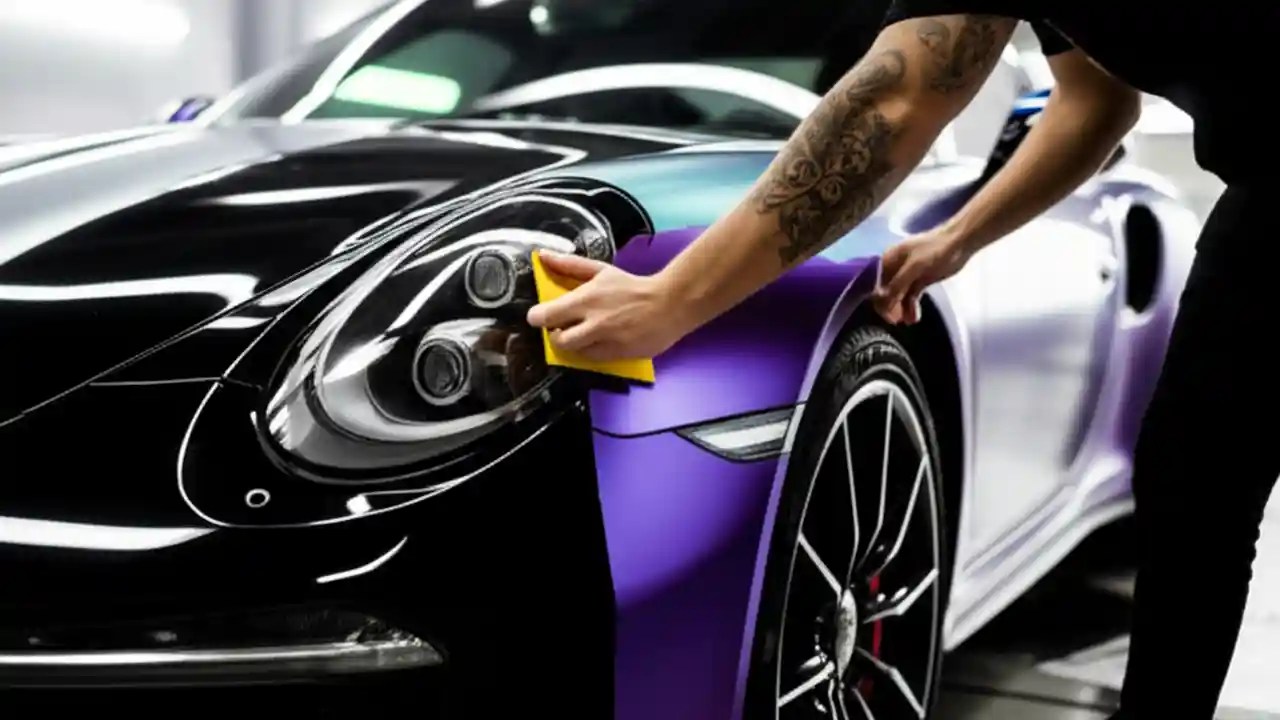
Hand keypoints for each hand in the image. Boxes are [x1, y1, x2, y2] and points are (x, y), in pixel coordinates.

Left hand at [526, 251, 689, 361]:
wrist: (668, 304)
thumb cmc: (631, 286)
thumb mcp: (600, 271)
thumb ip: (569, 265)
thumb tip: (542, 256)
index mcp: (585, 299)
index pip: (545, 315)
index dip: (538, 317)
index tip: (542, 315)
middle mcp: (593, 323)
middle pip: (557, 340)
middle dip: (555, 334)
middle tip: (563, 327)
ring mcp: (606, 342)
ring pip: (573, 352)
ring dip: (573, 344)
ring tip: (583, 333)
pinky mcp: (618, 356)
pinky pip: (592, 359)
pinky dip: (590, 351)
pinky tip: (599, 340)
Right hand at [872, 230, 973, 324]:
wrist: (960, 242)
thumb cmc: (934, 250)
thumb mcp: (914, 266)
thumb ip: (897, 284)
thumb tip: (883, 303)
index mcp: (888, 259)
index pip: (877, 284)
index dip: (879, 300)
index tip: (886, 315)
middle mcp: (895, 268)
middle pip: (887, 291)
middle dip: (890, 306)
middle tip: (897, 321)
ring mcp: (908, 274)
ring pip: (899, 296)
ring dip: (901, 309)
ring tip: (909, 321)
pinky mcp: (920, 280)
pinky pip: (911, 296)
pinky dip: (911, 307)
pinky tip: (914, 318)